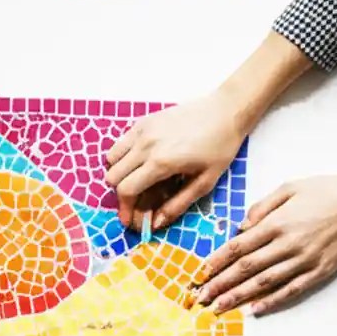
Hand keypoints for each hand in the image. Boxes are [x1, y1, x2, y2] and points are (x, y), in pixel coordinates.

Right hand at [106, 89, 248, 231]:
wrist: (225, 111)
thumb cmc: (220, 147)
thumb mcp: (205, 183)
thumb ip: (178, 205)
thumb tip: (156, 223)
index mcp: (161, 162)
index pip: (126, 190)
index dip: (125, 209)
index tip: (130, 220)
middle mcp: (146, 145)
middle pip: (113, 177)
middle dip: (122, 195)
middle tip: (136, 203)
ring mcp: (142, 130)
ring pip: (111, 159)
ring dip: (120, 174)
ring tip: (137, 180)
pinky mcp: (143, 121)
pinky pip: (119, 143)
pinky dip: (122, 157)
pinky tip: (140, 162)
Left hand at [193, 155, 336, 315]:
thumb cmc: (327, 190)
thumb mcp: (290, 187)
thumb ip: (262, 207)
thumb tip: (240, 227)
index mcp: (277, 222)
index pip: (239, 246)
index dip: (217, 262)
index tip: (199, 274)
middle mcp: (288, 243)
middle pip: (246, 268)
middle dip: (220, 284)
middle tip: (200, 298)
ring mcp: (304, 260)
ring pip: (264, 283)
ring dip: (238, 297)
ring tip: (219, 308)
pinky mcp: (320, 270)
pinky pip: (291, 289)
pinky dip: (272, 301)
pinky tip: (254, 309)